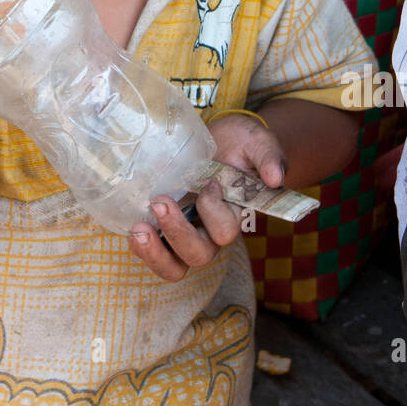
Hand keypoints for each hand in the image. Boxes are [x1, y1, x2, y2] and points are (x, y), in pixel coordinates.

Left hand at [127, 112, 287, 282]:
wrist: (221, 139)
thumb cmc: (241, 143)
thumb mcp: (258, 142)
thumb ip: (269, 156)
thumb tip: (276, 177)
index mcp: (234, 214)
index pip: (225, 231)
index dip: (213, 211)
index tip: (209, 181)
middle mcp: (209, 231)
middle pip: (198, 255)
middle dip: (177, 234)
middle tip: (158, 203)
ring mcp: (186, 231)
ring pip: (174, 266)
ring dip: (154, 253)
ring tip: (138, 229)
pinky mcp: (165, 226)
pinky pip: (154, 252)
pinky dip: (140, 247)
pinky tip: (130, 227)